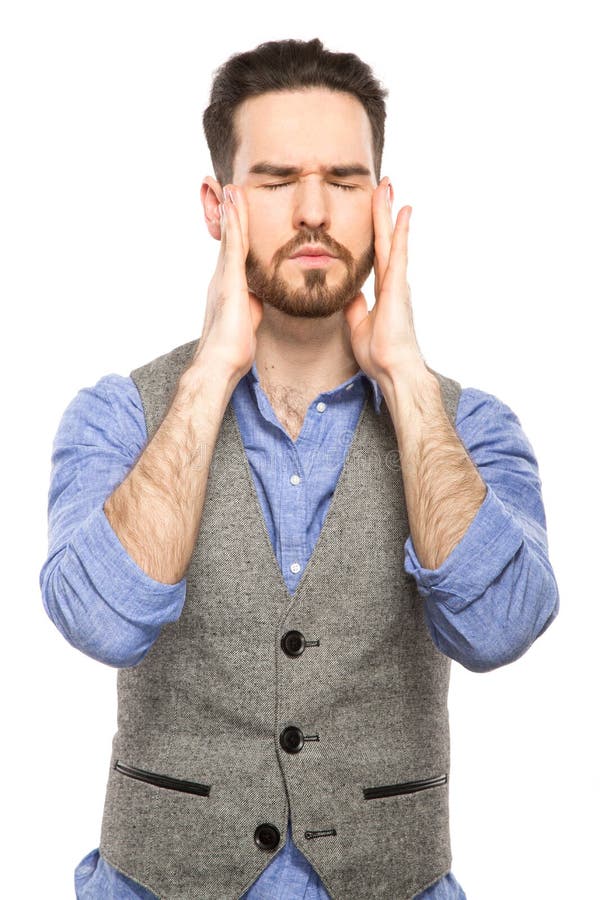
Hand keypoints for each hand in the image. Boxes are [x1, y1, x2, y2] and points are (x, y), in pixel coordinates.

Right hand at [193, 184, 262, 379]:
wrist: (220, 363)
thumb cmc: (233, 347)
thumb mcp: (249, 318)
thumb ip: (253, 303)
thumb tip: (259, 298)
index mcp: (228, 285)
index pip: (235, 250)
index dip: (236, 228)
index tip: (238, 208)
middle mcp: (221, 277)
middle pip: (228, 237)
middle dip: (229, 212)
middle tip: (229, 187)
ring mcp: (223, 277)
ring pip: (230, 236)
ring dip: (231, 210)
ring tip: (234, 187)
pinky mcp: (228, 281)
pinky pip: (232, 246)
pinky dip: (234, 223)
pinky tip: (235, 205)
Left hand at [343, 178, 428, 385]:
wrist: (392, 369)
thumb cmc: (380, 354)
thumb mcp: (359, 326)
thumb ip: (356, 309)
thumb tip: (350, 296)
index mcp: (384, 290)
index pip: (378, 253)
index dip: (375, 231)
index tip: (375, 211)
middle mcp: (393, 281)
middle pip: (385, 240)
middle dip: (383, 213)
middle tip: (382, 187)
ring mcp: (397, 282)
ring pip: (391, 240)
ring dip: (388, 213)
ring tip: (388, 187)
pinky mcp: (398, 287)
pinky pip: (397, 253)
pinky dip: (400, 231)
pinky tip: (402, 211)